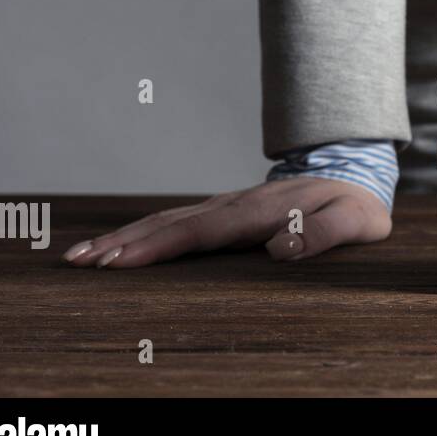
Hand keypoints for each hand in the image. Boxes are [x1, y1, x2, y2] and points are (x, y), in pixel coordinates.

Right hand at [61, 176, 391, 268]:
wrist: (355, 172)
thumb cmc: (355, 204)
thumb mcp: (355, 220)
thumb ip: (325, 232)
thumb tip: (282, 250)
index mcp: (262, 210)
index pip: (204, 231)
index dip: (161, 246)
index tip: (121, 262)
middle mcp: (236, 204)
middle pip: (173, 224)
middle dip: (125, 244)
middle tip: (80, 263)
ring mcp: (226, 205)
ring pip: (168, 220)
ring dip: (125, 238)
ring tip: (81, 257)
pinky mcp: (224, 211)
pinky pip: (177, 221)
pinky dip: (143, 233)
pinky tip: (117, 246)